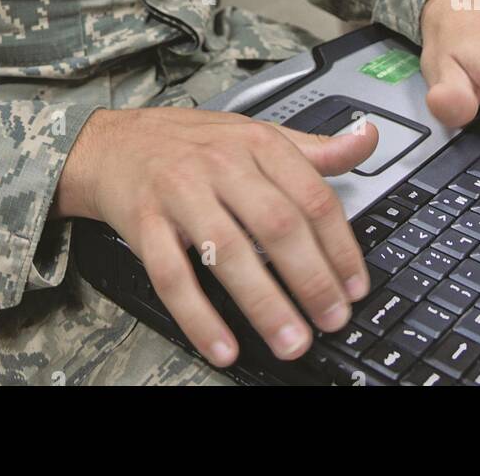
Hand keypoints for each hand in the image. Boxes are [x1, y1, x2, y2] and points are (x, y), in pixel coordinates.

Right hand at [57, 104, 380, 366]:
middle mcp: (219, 163)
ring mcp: (179, 192)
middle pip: (276, 224)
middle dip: (311, 279)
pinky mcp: (144, 223)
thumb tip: (368, 140)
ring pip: (227, 252)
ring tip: (291, 341)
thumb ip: (313, 148)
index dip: (340, 246)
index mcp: (255, 141)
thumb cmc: (190, 143)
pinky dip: (199, 316)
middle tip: (332, 320)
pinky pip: (172, 276)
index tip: (355, 286)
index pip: (311, 194)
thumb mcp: (254, 134)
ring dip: (264, 304)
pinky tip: (223, 346)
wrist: (111, 143)